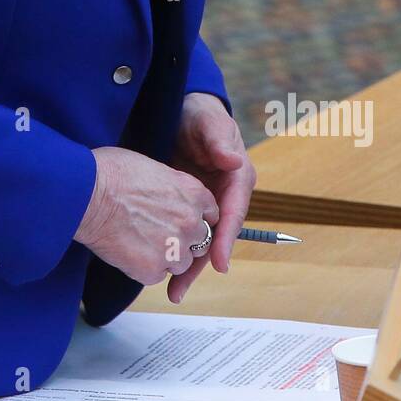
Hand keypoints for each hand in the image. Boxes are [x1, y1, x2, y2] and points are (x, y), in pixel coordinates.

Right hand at [73, 146, 219, 287]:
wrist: (85, 194)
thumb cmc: (110, 172)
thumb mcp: (154, 168)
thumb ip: (173, 187)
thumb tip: (170, 197)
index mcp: (194, 193)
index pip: (211, 215)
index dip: (195, 218)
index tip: (181, 221)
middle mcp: (191, 223)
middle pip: (200, 242)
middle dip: (183, 241)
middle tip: (157, 234)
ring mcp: (174, 249)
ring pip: (181, 264)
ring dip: (165, 257)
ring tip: (139, 242)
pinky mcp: (152, 270)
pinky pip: (157, 276)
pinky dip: (143, 268)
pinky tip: (126, 251)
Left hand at [165, 92, 255, 303]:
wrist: (179, 109)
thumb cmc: (198, 113)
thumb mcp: (208, 123)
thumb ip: (218, 140)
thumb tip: (234, 160)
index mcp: (238, 179)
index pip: (233, 215)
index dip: (226, 240)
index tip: (219, 263)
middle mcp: (225, 196)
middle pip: (216, 237)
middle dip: (200, 264)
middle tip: (180, 288)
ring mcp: (207, 203)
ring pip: (200, 240)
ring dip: (187, 265)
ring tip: (171, 292)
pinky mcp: (189, 205)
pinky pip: (185, 231)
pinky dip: (176, 249)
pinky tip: (162, 267)